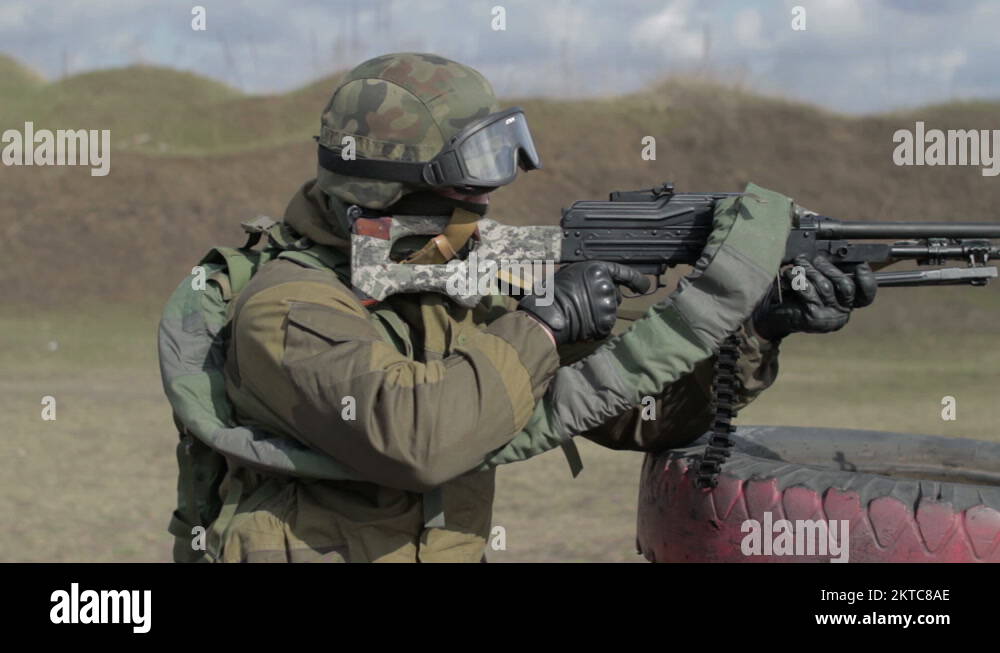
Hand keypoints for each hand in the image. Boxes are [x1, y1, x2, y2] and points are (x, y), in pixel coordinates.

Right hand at [518, 261, 649, 344]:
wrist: (547, 315)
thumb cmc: (551, 294)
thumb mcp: (569, 273)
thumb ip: (588, 277)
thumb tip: (595, 281)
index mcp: (598, 270)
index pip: (625, 273)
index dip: (637, 280)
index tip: (644, 286)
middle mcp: (607, 286)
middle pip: (615, 296)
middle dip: (605, 300)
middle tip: (584, 304)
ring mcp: (608, 306)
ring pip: (609, 312)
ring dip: (599, 314)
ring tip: (579, 314)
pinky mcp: (606, 323)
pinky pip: (604, 326)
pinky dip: (596, 327)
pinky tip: (582, 324)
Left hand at [752, 254, 876, 340]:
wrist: (771, 318)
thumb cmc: (793, 297)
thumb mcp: (813, 283)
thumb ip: (827, 272)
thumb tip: (835, 252)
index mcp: (845, 306)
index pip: (866, 296)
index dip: (866, 279)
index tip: (860, 264)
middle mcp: (841, 315)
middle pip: (846, 285)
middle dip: (829, 267)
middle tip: (815, 259)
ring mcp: (829, 319)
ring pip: (825, 286)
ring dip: (810, 270)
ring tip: (799, 263)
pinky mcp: (814, 318)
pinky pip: (809, 292)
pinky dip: (799, 280)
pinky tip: (790, 274)